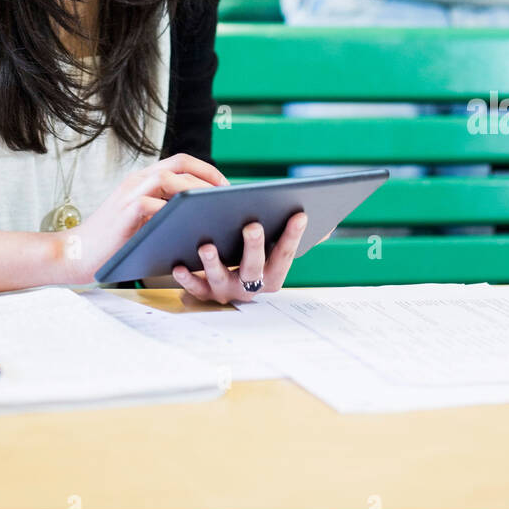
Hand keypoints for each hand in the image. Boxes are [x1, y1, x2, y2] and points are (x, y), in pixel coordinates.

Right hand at [55, 153, 229, 283]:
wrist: (74, 254)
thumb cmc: (111, 245)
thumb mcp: (143, 225)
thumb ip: (165, 216)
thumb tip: (201, 223)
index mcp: (142, 181)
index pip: (179, 162)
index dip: (205, 169)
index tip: (225, 186)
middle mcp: (137, 180)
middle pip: (179, 163)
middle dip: (207, 175)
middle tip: (228, 193)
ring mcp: (130, 193)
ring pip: (169, 178)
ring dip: (195, 190)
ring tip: (214, 205)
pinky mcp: (125, 211)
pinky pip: (154, 204)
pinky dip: (173, 211)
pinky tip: (190, 224)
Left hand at [170, 212, 309, 304]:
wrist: (227, 288)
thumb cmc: (255, 258)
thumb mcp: (277, 252)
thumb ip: (296, 239)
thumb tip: (329, 225)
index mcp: (273, 274)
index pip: (286, 254)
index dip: (294, 236)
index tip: (300, 214)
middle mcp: (251, 286)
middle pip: (254, 268)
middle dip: (255, 246)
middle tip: (253, 225)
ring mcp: (227, 291)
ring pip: (221, 278)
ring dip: (213, 263)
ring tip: (206, 245)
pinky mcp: (204, 294)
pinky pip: (194, 288)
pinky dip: (187, 279)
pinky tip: (179, 264)